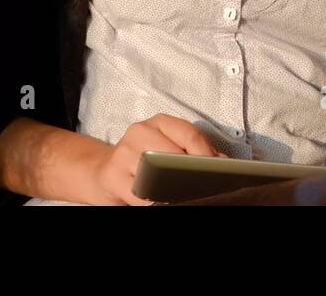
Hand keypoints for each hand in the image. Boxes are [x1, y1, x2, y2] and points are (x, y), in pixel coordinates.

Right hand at [97, 114, 220, 205]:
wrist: (102, 172)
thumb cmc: (141, 159)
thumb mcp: (167, 146)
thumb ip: (193, 149)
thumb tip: (222, 160)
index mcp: (158, 122)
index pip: (189, 134)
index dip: (207, 155)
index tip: (219, 171)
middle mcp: (139, 133)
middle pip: (174, 155)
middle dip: (191, 174)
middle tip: (202, 186)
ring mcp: (123, 154)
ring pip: (156, 175)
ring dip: (173, 190)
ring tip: (184, 195)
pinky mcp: (113, 178)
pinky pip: (141, 195)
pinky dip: (155, 202)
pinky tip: (164, 202)